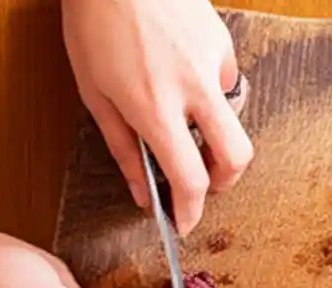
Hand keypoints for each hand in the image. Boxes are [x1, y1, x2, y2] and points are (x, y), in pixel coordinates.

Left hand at [63, 0, 252, 234]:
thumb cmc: (94, 21)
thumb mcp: (94, 92)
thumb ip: (122, 147)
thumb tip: (142, 193)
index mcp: (154, 107)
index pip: (190, 180)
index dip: (192, 211)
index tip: (186, 221)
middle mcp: (192, 89)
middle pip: (237, 158)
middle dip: (225, 182)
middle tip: (203, 185)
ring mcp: (213, 64)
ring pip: (232, 120)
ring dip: (213, 133)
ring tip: (181, 116)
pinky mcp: (222, 42)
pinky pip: (223, 82)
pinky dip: (207, 90)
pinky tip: (180, 72)